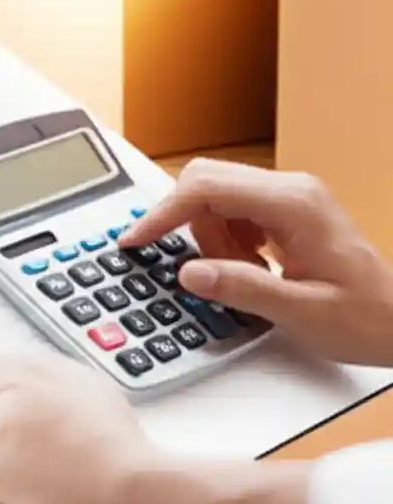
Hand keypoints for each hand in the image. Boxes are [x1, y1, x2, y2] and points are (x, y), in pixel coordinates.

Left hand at [0, 333, 310, 503]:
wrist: (142, 503)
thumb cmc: (95, 442)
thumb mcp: (30, 372)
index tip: (27, 392)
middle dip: (1, 417)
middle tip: (49, 419)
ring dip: (15, 453)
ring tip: (62, 452)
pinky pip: (9, 492)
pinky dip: (29, 484)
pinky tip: (61, 479)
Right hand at [118, 159, 392, 366]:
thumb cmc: (367, 318)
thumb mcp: (301, 312)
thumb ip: (242, 289)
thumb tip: (188, 273)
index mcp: (293, 204)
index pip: (206, 189)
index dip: (163, 214)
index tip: (136, 240)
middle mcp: (290, 190)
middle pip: (206, 184)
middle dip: (189, 228)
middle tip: (205, 269)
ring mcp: (289, 197)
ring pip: (216, 200)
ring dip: (212, 240)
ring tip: (246, 275)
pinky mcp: (285, 211)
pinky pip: (233, 214)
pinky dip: (227, 242)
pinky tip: (253, 269)